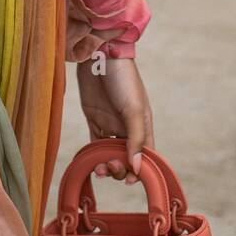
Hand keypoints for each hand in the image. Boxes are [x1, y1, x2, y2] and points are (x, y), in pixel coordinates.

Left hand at [76, 56, 153, 183]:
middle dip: (119, 168)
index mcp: (143, 125)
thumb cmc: (123, 79)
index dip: (140, 171)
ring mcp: (110, 123)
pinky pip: (94, 143)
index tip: (129, 180)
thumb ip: (135, 138)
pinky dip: (92, 155)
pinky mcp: (94, 119)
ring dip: (105, 165)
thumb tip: (138, 168)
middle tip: (109, 167)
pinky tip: (89, 162)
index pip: (146, 156)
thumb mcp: (133, 109)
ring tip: (97, 169)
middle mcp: (127, 127)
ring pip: (109, 153)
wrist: (100, 55)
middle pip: (126, 158)